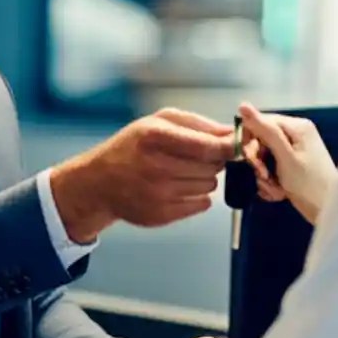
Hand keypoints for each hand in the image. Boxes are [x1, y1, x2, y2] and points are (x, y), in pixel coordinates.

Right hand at [49, 108, 233, 241]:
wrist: (100, 182)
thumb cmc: (134, 146)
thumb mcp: (159, 122)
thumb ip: (198, 124)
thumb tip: (232, 132)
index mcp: (155, 136)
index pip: (208, 146)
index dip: (229, 147)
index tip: (237, 144)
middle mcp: (156, 166)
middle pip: (212, 166)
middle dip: (214, 160)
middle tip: (198, 156)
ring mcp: (159, 194)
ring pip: (210, 185)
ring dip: (204, 177)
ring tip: (181, 171)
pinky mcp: (163, 215)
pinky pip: (202, 204)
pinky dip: (197, 196)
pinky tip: (178, 187)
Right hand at [239, 102, 337, 224]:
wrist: (328, 211)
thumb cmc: (309, 184)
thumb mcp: (285, 156)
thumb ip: (265, 130)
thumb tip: (243, 105)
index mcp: (297, 126)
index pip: (260, 122)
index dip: (251, 142)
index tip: (253, 162)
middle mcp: (296, 134)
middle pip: (261, 141)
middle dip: (259, 163)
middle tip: (266, 178)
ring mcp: (295, 149)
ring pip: (264, 157)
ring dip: (264, 176)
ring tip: (275, 188)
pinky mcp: (293, 164)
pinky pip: (272, 167)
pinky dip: (271, 181)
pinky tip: (278, 191)